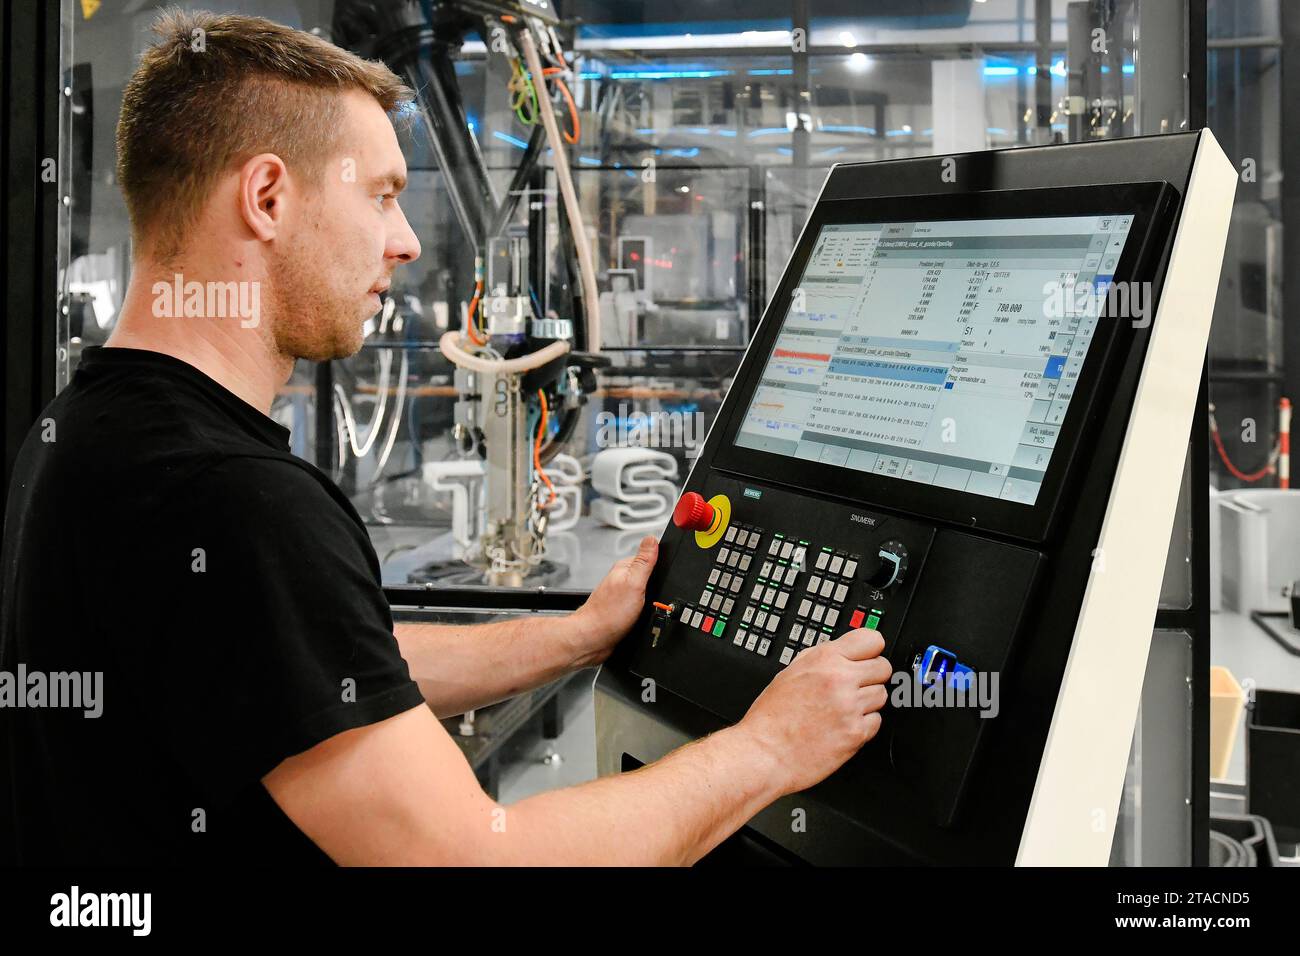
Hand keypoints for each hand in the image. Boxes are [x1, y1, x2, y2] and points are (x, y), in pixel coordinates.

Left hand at [568, 536, 658, 665]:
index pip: (650, 557)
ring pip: (647, 593)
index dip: (663, 565)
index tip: (666, 577)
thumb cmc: (608, 614)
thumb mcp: (634, 583)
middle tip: (658, 597)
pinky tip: (646, 616)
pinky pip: (641, 607)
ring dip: (653, 600)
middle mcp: (623, 580)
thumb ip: (644, 561)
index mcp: (625, 568)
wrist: (593, 640)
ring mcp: (623, 596)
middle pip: (650, 576)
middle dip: (659, 585)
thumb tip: (652, 539)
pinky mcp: (624, 610)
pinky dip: (647, 611)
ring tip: (653, 607)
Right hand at [737, 628, 890, 794]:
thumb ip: (822, 659)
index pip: (872, 639)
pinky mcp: (857, 733)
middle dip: (871, 676)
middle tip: (855, 686)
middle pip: (884, 667)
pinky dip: (864, 725)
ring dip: (867, 702)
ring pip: (882, 695)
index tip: (867, 657)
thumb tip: (845, 653)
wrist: (764, 753)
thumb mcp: (791, 672)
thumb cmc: (771, 718)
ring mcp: (850, 707)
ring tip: (842, 709)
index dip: (870, 650)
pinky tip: (842, 726)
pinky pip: (876, 721)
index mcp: (824, 659)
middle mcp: (840, 680)